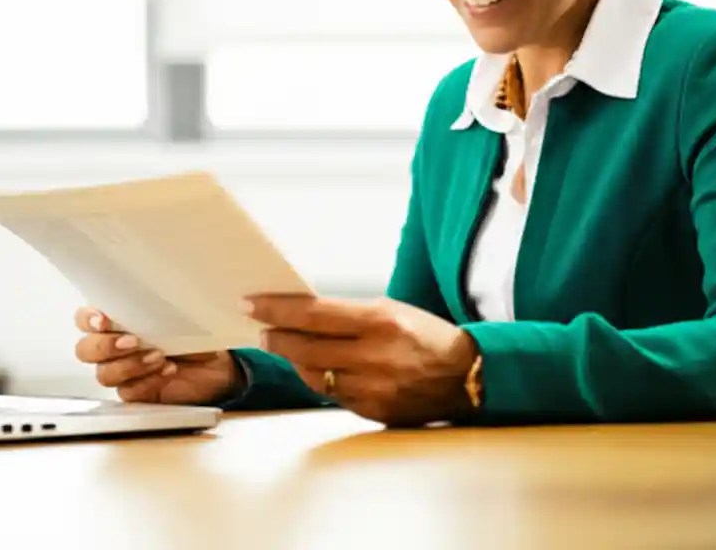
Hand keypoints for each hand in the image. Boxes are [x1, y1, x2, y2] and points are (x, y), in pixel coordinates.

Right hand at [73, 307, 243, 404]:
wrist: (215, 364)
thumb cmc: (192, 331)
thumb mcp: (176, 312)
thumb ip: (153, 306)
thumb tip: (146, 297)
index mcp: (116, 319)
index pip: (84, 319)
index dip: (87, 320)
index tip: (103, 321)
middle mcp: (112, 346)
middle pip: (86, 350)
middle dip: (106, 346)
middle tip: (132, 341)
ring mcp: (122, 370)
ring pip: (105, 374)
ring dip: (130, 365)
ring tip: (159, 356)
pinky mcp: (135, 392)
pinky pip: (128, 392)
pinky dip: (147, 382)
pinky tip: (166, 371)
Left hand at [247, 295, 477, 426]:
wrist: (464, 376)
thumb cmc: (424, 335)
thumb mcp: (390, 310)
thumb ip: (346, 314)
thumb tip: (299, 314)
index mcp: (379, 321)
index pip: (312, 314)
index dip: (276, 309)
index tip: (251, 303)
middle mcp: (374, 356)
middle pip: (304, 347)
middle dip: (276, 337)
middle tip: (262, 328)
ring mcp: (372, 388)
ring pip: (312, 374)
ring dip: (293, 359)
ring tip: (285, 346)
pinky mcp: (372, 411)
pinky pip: (331, 394)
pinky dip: (318, 379)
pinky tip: (313, 367)